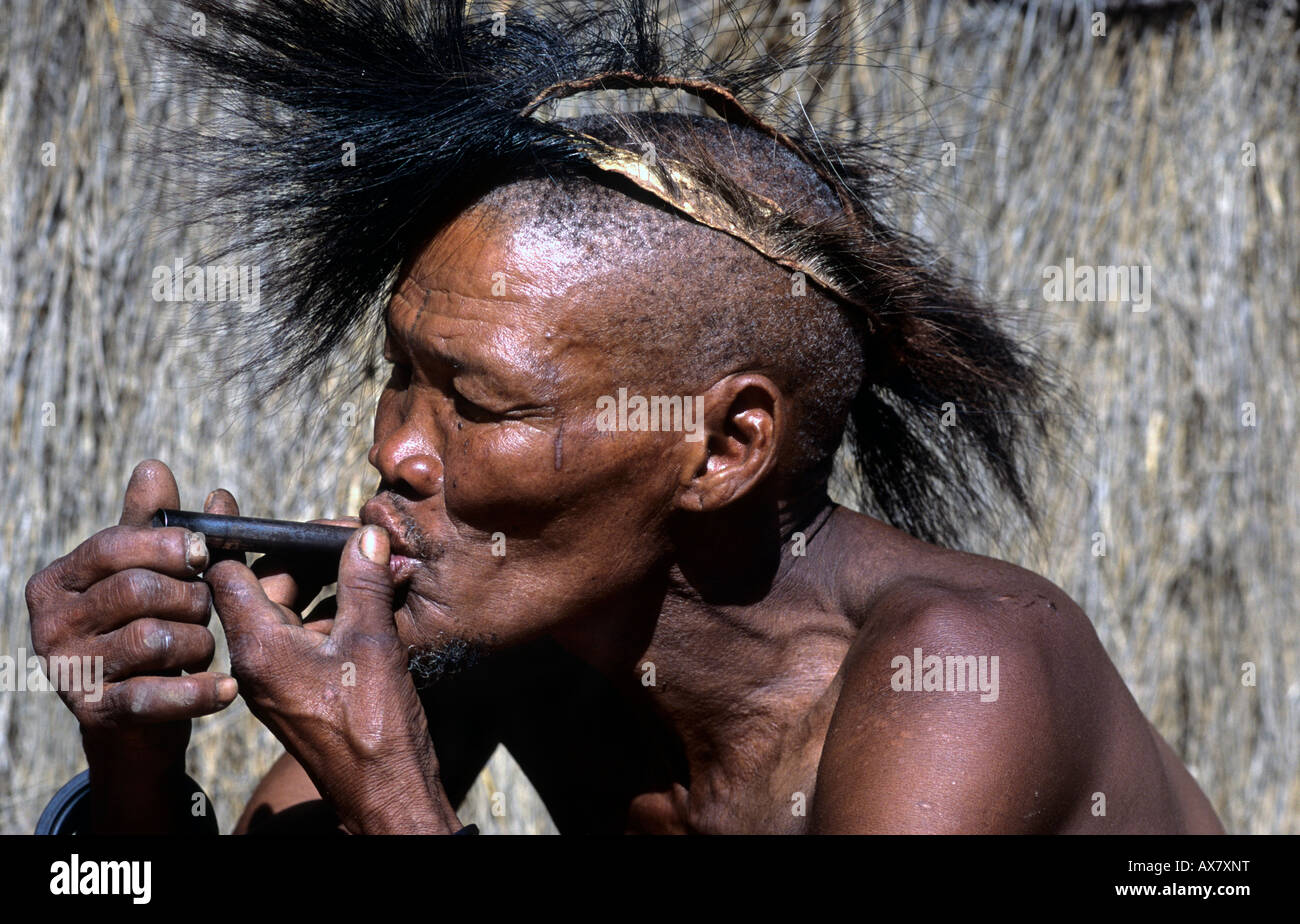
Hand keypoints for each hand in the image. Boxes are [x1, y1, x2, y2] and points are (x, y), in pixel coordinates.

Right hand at [24, 459, 237, 829]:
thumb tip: (153, 468)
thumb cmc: (143, 626)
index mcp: (56, 581)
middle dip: (191, 597)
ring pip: (154, 639)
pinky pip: (155, 696)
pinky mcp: (96, 713)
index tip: (205, 551)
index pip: (114, 546)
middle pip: (138, 591)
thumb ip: (151, 526)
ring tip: (205, 646)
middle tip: (208, 609)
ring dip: (199, 640)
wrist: (137, 717)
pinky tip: (228, 688)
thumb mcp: (145, 573)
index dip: (167, 545)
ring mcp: (68, 672)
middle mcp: (50, 625)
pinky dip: (199, 692)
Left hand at [206, 519, 461, 833]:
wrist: (385, 791)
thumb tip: (364, 535)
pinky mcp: (304, 687)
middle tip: (349, 530)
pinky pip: (312, 632)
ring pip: (294, 607)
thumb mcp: (372, 641)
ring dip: (331, 580)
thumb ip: (363, 582)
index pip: (229, 573)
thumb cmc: (373, 726)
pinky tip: (379, 590)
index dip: (239, 534)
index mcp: (259, 646)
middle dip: (306, 552)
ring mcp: (281, 676)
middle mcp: (259, 660)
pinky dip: (340, 608)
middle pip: (267, 584)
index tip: (234, 500)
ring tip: (374, 556)